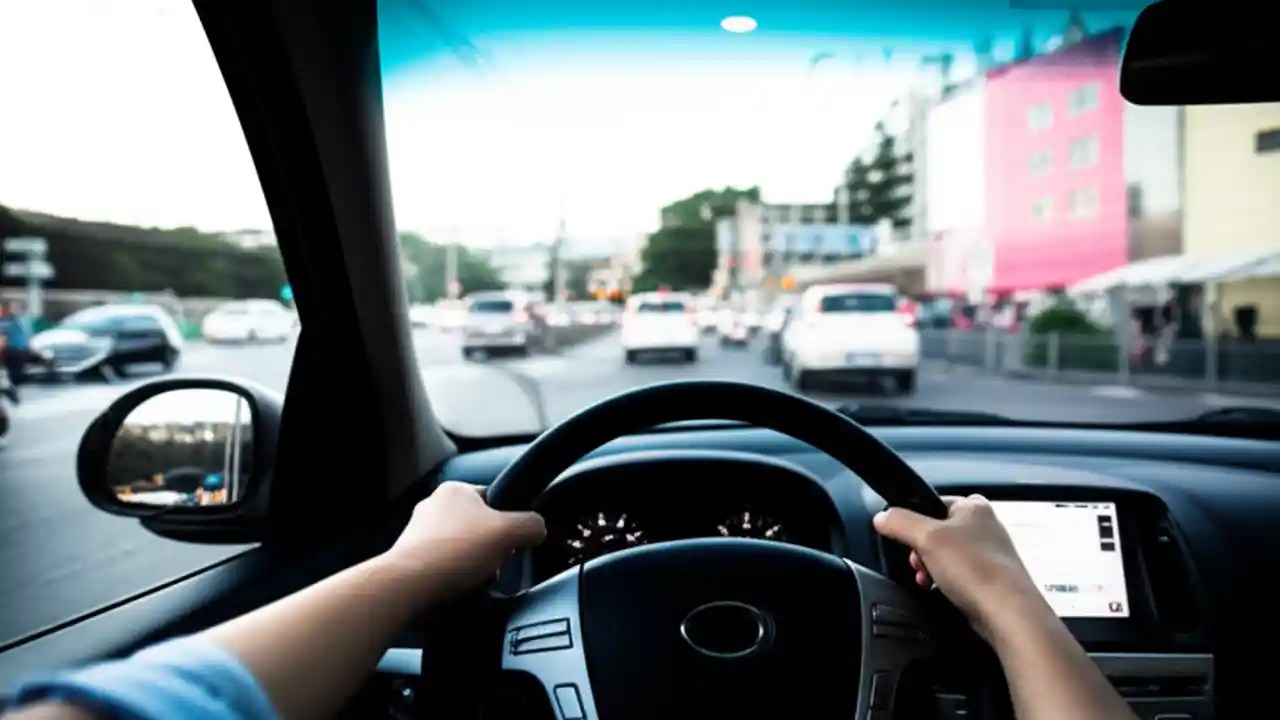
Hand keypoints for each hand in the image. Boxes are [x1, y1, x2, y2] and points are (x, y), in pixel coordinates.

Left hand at [381, 482, 545, 601]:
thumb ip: (532, 525)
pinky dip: (455, 582)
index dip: (510, 522)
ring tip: (474, 583)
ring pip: (464, 553)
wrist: (407, 587)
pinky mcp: (411, 561)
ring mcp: (419, 535)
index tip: (512, 543)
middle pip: (481, 530)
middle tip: (494, 567)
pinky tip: (458, 593)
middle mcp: (434, 507)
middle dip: (492, 552)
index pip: (496, 500)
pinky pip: (445, 570)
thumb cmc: (455, 552)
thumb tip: (537, 529)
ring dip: (475, 570)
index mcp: (455, 490)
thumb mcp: (509, 532)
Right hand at [873, 494, 1046, 642]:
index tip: (906, 539)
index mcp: (974, 506)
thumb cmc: (973, 568)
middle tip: (917, 563)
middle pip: (938, 531)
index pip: (934, 503)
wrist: (1007, 612)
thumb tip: (881, 517)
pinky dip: (946, 582)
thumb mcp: (926, 538)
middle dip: (921, 550)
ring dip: (931, 567)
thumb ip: (899, 522)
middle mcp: (986, 526)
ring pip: (947, 555)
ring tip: (927, 580)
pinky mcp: (992, 578)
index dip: (914, 520)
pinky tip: (943, 592)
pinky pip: (959, 575)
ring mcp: (990, 553)